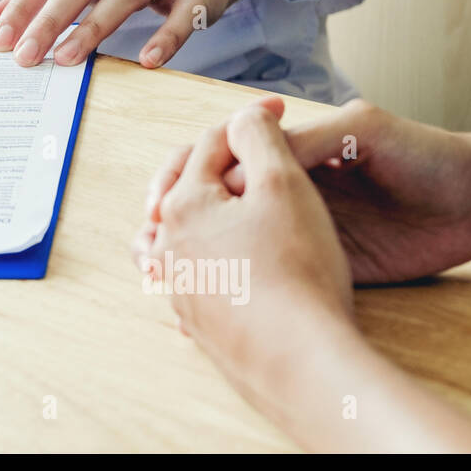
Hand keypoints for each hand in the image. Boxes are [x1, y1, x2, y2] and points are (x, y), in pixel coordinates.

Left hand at [132, 100, 354, 396]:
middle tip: (256, 153)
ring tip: (242, 204)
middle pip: (192, 188)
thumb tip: (244, 117)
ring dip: (215, 214)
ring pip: (191, 235)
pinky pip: (201, 277)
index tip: (281, 111)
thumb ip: (259, 138)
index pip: (212, 146)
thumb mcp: (284, 183)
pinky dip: (219, 257)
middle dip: (223, 167)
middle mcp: (168, 246)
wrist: (302, 359)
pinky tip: (244, 259)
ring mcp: (180, 288)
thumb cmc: (297, 267)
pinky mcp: (200, 323)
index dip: (251, 122)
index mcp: (183, 204)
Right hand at [148, 99, 470, 283]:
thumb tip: (247, 158)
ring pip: (227, 243)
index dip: (191, 178)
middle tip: (151, 239)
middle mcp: (285, 193)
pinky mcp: (318, 267)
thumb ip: (309, 139)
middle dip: (172, 219)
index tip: (169, 201)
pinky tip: (200, 299)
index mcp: (290, 156)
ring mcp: (298, 232)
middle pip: (212, 204)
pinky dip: (227, 289)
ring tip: (159, 271)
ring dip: (187, 256)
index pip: (222, 161)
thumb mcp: (362, 129)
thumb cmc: (425, 154)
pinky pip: (264, 276)